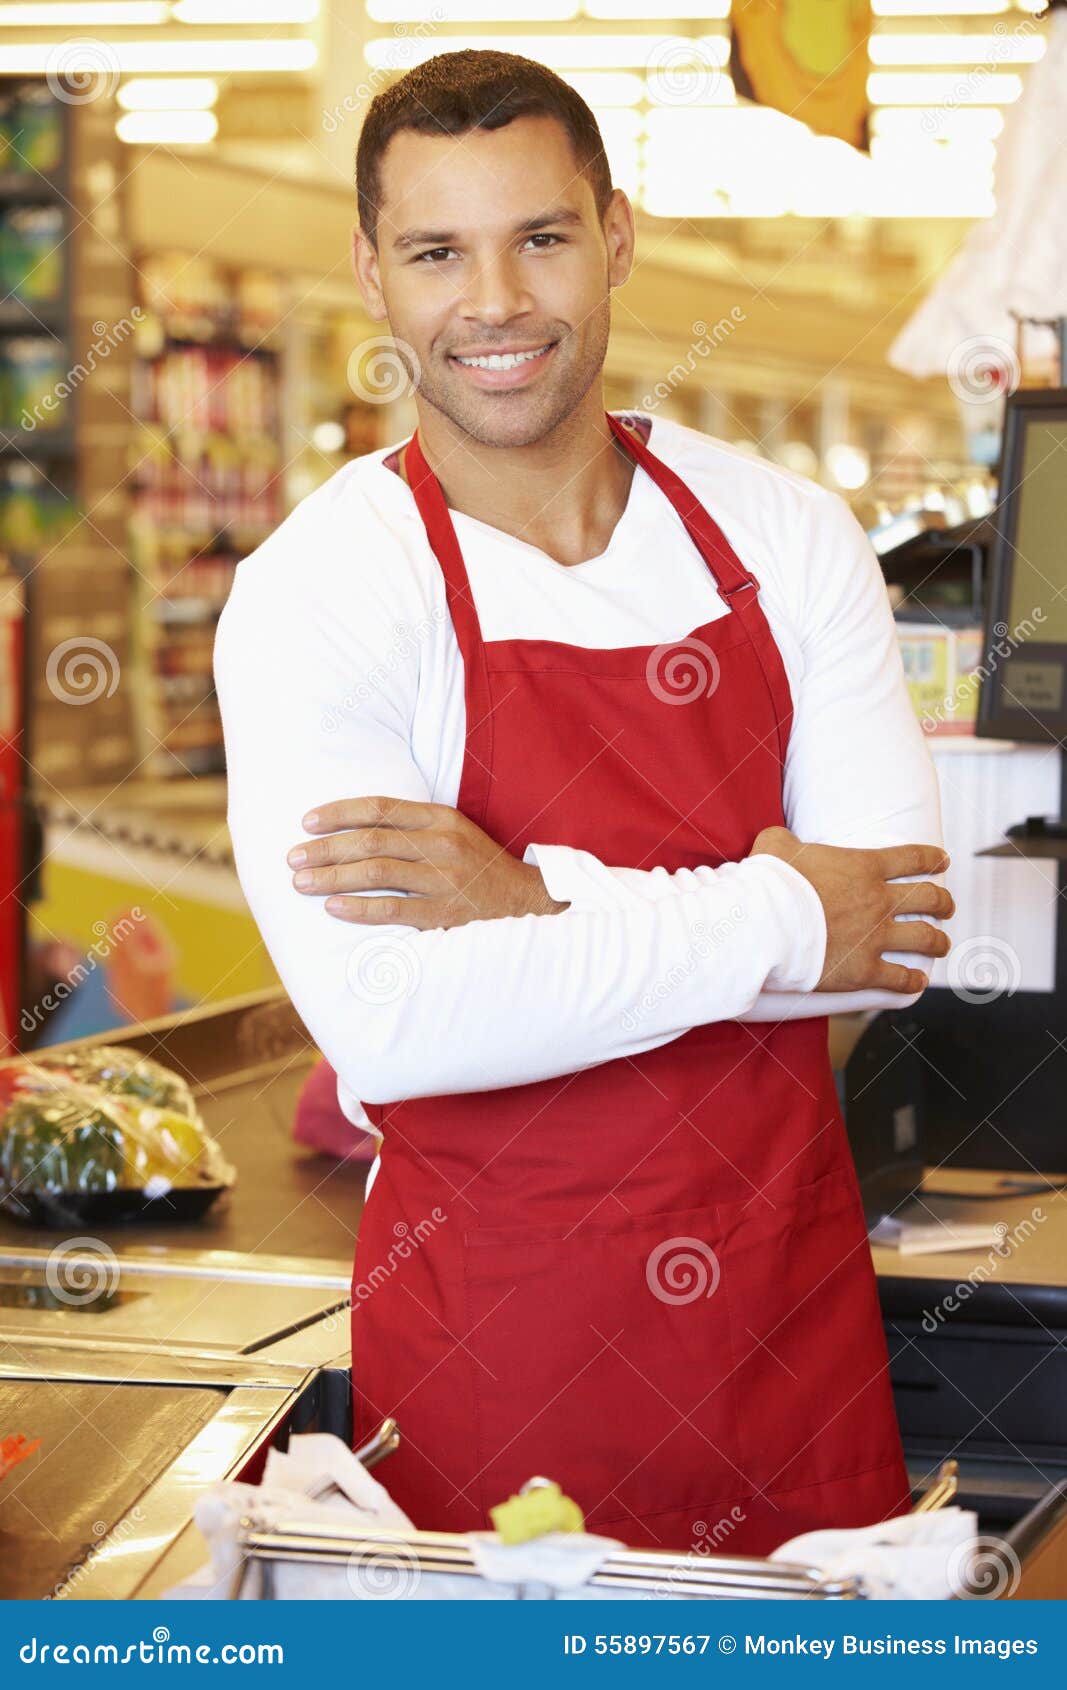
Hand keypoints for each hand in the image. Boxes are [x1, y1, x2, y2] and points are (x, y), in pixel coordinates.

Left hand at [287, 796, 568, 928]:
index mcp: (441, 818)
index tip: (307, 822)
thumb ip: (411, 825)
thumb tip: (354, 827)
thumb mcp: (453, 832)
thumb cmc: (478, 867)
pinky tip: (332, 907)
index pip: (379, 808)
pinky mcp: (445, 913)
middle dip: (325, 848)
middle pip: (370, 840)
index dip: (338, 813)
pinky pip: (392, 910)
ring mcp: (444, 880)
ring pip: (376, 873)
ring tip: (301, 883)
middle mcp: (442, 845)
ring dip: (332, 877)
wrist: (527, 902)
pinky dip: (358, 907)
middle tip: (293, 858)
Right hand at [750, 826, 953, 993]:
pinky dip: (912, 981)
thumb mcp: (775, 846)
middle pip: (929, 898)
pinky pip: (899, 978)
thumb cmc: (770, 884)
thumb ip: (785, 840)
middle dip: (943, 903)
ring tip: (941, 944)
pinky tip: (916, 982)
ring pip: (925, 938)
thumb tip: (780, 841)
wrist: (766, 925)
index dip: (932, 859)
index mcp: (864, 867)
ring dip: (938, 942)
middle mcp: (878, 901)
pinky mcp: (864, 970)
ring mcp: (875, 937)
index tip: (942, 861)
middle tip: (946, 907)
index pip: (912, 858)